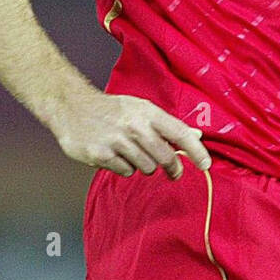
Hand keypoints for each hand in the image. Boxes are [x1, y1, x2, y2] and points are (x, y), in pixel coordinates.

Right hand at [50, 88, 210, 178]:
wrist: (73, 107)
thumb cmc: (114, 109)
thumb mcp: (143, 110)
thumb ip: (169, 125)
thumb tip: (197, 136)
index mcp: (148, 113)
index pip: (180, 133)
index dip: (196, 150)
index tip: (206, 164)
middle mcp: (135, 126)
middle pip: (166, 157)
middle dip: (173, 168)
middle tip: (174, 172)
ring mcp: (117, 141)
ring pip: (146, 167)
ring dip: (145, 165)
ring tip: (133, 153)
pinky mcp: (101, 155)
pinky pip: (125, 172)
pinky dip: (125, 168)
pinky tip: (116, 156)